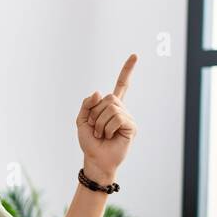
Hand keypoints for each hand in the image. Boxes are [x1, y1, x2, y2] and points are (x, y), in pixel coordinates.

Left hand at [77, 53, 137, 183]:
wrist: (95, 160)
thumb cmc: (89, 142)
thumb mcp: (81, 120)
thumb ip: (87, 104)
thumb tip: (98, 92)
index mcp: (111, 106)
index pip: (121, 85)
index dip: (127, 71)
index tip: (135, 55)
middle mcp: (121, 109)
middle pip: (107, 98)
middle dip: (95, 113)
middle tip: (95, 128)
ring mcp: (127, 118)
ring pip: (111, 108)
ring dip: (100, 123)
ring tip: (101, 135)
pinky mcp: (131, 127)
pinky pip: (118, 118)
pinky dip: (108, 128)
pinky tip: (108, 136)